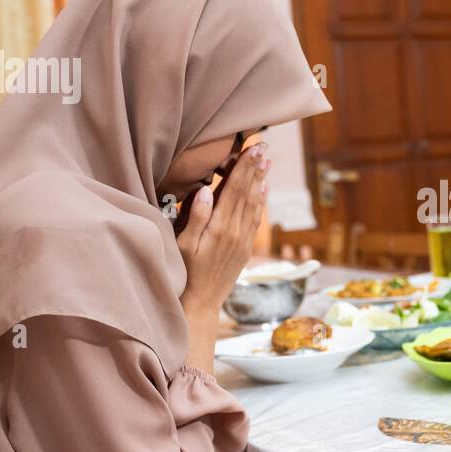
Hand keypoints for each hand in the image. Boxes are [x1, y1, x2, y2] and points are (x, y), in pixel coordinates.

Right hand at [177, 142, 270, 315]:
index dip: (244, 168)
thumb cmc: (185, 274)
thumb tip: (206, 190)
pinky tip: (263, 191)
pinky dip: (260, 202)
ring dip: (261, 182)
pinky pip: (255, 220)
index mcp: (220, 227)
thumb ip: (195, 217)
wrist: (201, 303)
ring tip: (266, 163)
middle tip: (264, 148)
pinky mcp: (245, 249)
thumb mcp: (183, 246)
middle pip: (247, 193)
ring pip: (254, 205)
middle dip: (255, 169)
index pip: (234, 190)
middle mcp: (236, 232)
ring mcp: (243, 240)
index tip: (252, 149)